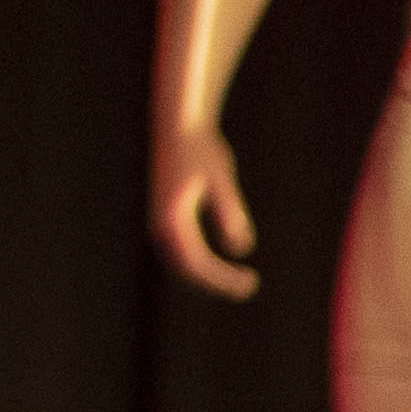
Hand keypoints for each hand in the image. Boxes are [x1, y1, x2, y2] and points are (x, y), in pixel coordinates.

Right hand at [153, 128, 259, 298]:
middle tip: (249, 286)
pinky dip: (201, 261)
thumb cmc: (201, 149)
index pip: (196, 261)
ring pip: (180, 260)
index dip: (222, 278)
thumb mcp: (221, 180)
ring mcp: (160, 218)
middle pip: (185, 268)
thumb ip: (229, 212)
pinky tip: (224, 263)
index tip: (250, 282)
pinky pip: (181, 248)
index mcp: (171, 216)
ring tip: (239, 280)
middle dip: (216, 281)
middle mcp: (160, 221)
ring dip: (208, 274)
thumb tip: (240, 248)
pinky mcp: (167, 213)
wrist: (179, 126)